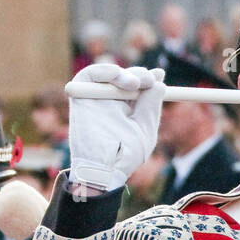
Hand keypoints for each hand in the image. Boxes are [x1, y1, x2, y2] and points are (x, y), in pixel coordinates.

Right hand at [68, 64, 164, 191]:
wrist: (105, 168)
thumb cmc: (126, 156)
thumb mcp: (146, 129)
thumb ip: (151, 106)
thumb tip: (160, 83)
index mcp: (126, 110)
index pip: (136, 88)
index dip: (147, 79)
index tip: (159, 75)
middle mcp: (110, 102)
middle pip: (123, 78)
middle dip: (138, 75)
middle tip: (149, 79)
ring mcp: (95, 99)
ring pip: (108, 74)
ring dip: (123, 74)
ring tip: (135, 84)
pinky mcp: (80, 97)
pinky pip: (89, 75)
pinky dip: (104, 70)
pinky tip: (117, 76)